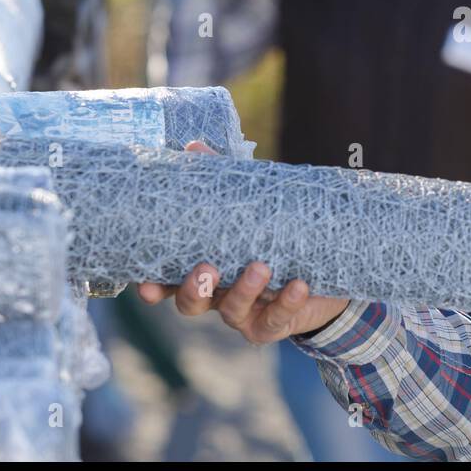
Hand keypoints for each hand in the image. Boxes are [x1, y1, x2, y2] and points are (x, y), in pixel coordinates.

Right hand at [135, 141, 348, 343]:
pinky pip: (276, 318)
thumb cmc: (273, 233)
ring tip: (261, 266)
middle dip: (194, 289)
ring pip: (232, 310)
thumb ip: (223, 181)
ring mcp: (246, 312)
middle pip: (192, 303)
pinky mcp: (275, 322)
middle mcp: (218, 295)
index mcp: (204, 269)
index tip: (146, 285)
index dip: (154, 286)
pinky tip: (298, 284)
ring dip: (244, 290)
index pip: (169, 281)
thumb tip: (193, 147)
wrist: (324, 270)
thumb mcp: (250, 206)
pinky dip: (287, 302)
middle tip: (207, 268)